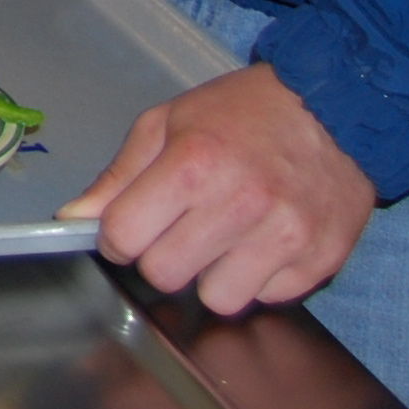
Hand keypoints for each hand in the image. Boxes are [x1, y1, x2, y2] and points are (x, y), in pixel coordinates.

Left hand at [64, 64, 375, 312]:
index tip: (128, 226)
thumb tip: (73, 219)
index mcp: (193, 165)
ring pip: (217, 299)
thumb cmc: (243, 112)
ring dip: (211, 275)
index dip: (116, 236)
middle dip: (160, 256)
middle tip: (179, 228)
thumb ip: (119, 175)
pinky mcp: (319, 261)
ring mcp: (284, 238)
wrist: (335, 108)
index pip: (124, 236)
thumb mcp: (168, 122)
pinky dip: (258, 277)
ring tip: (224, 236)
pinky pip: (266, 298)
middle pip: (164, 275)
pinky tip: (262, 239)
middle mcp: (240, 206)